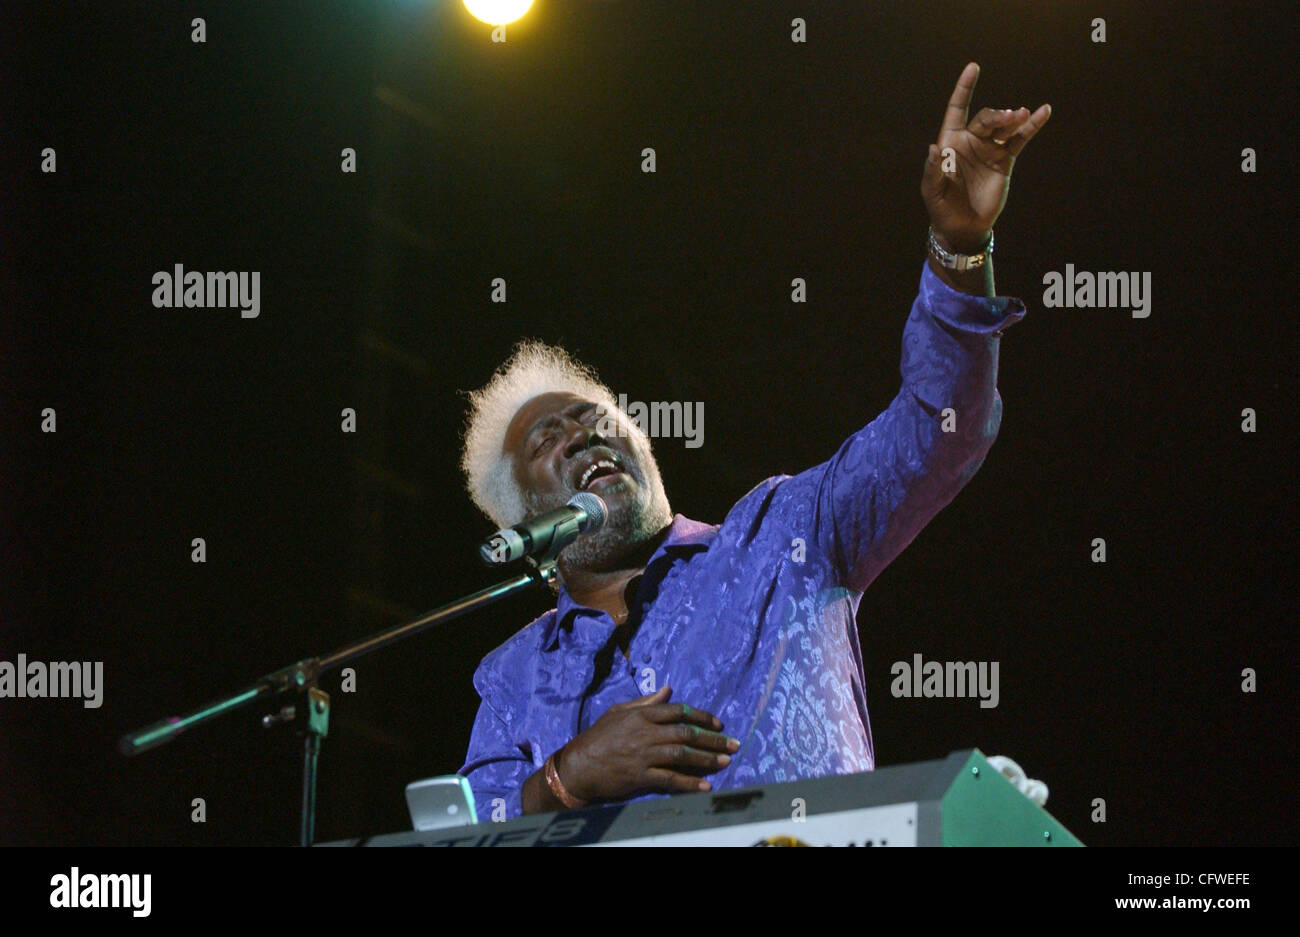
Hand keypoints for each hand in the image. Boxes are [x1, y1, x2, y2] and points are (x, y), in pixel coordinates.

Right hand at [556, 685, 739, 802]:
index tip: (719, 723)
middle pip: (686, 733)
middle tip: (734, 744)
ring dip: (706, 759)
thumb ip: (645, 701)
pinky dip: (688, 782)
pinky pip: (669, 779)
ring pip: (682, 754)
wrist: (578, 765)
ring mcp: (643, 754)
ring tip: (726, 762)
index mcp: (642, 714)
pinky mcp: (639, 776)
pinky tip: (705, 786)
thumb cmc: (598, 737)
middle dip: (713, 739)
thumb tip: (668, 689)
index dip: (702, 716)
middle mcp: (645, 732)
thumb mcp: (619, 711)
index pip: (679, 711)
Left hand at [921, 62, 1050, 252]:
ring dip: (1014, 120)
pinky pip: (1020, 140)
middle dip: (997, 116)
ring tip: (1022, 116)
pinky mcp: (1005, 160)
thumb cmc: (942, 208)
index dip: (964, 89)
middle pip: (985, 118)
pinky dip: (1032, 126)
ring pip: (1005, 127)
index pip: (957, 109)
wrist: (964, 227)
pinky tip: (1043, 112)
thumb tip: (933, 148)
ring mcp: (989, 149)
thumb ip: (933, 171)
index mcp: (950, 142)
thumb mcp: (932, 192)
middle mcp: (971, 141)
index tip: (974, 68)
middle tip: (1009, 118)